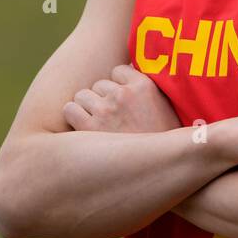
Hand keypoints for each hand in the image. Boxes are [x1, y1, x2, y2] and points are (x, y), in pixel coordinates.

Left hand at [63, 64, 181, 133]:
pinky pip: (70, 110)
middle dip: (103, 98)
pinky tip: (85, 128)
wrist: (160, 166)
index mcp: (144, 86)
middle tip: (112, 117)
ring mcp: (106, 110)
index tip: (123, 100)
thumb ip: (149, 89)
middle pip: (99, 85)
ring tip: (99, 124)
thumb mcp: (167, 108)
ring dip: (88, 108)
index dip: (118, 86)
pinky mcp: (90, 128)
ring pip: (82, 96)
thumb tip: (133, 72)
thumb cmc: (164, 139)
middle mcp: (124, 94)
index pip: (118, 71)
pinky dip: (74, 116)